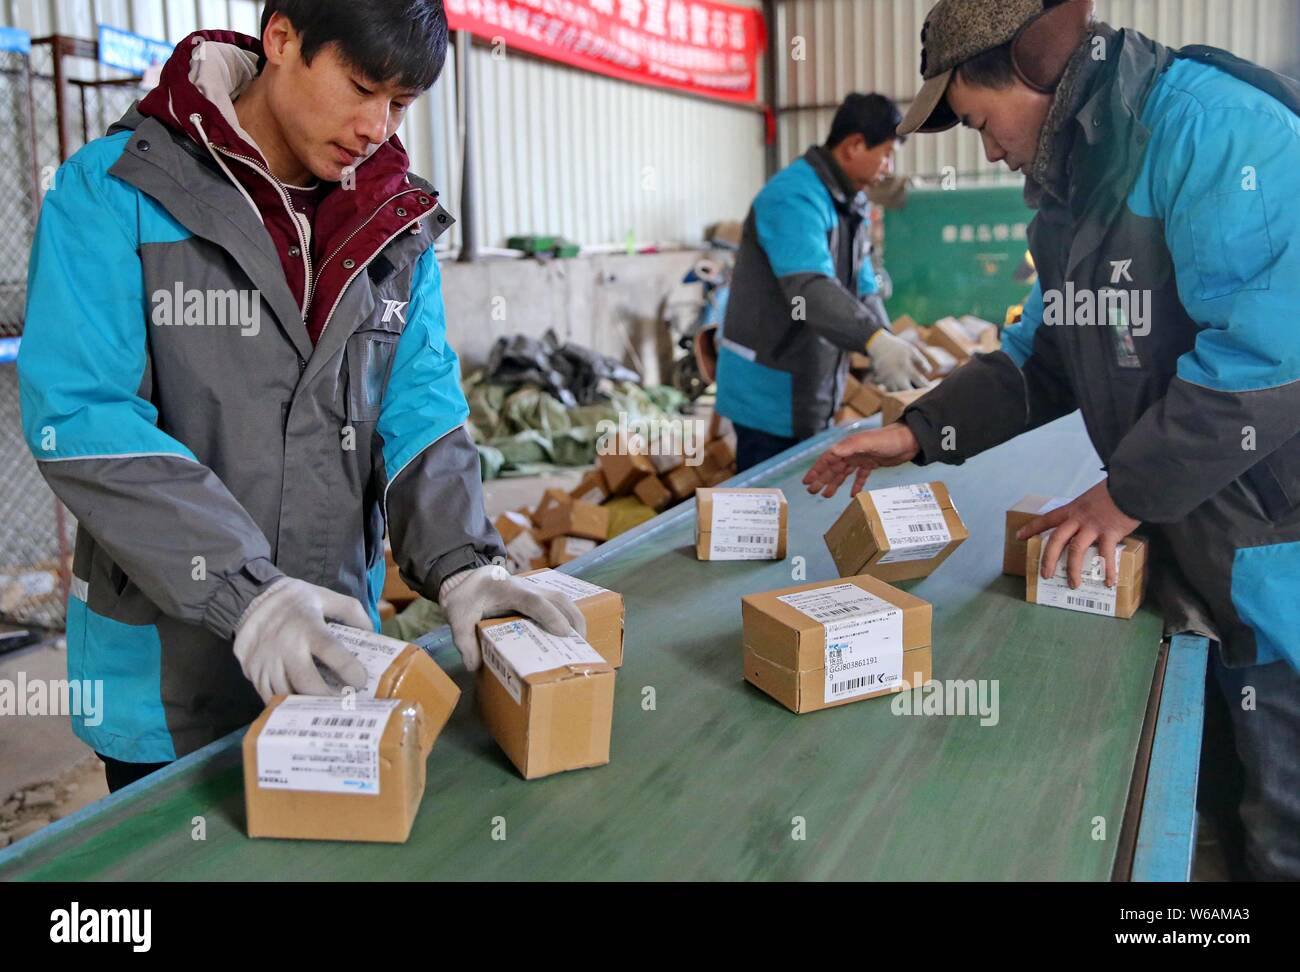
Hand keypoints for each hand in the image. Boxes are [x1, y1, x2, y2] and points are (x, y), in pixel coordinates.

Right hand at [232, 577, 370, 702]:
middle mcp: (286, 645)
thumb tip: (372, 634)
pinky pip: (268, 695)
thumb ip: (352, 612)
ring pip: (286, 694)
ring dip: (305, 705)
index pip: (331, 651)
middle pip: (307, 682)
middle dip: (327, 698)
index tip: (361, 682)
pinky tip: (299, 707)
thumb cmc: (295, 600)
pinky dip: (284, 704)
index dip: (349, 669)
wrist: (251, 598)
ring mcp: (266, 660)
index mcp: (308, 626)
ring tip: (323, 710)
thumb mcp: (326, 596)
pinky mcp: (252, 670)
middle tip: (343, 704)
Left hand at [440, 564, 586, 670]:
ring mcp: (533, 589)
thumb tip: (475, 665)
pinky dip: (568, 617)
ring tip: (581, 642)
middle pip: (557, 597)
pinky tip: (570, 635)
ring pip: (562, 598)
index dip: (550, 616)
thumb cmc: (464, 596)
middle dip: (573, 618)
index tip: (564, 634)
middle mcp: (525, 586)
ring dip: (574, 618)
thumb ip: (464, 641)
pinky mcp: (536, 596)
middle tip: (581, 644)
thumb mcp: (455, 617)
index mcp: (506, 589)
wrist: (467, 579)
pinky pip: (558, 603)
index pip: (534, 601)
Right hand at [803, 423, 920, 497]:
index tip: (807, 481)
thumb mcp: (868, 442)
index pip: (827, 459)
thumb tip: (832, 452)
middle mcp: (852, 452)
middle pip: (833, 468)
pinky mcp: (872, 464)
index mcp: (848, 447)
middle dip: (822, 479)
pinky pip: (860, 476)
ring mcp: (862, 458)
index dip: (816, 470)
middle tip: (812, 492)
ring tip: (826, 495)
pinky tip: (852, 495)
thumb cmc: (889, 439)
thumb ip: (850, 447)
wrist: (909, 440)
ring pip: (844, 473)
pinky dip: (855, 485)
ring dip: (834, 484)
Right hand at [866, 329, 931, 391]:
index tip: (929, 388)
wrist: (879, 346)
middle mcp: (897, 376)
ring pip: (897, 393)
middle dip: (914, 393)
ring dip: (903, 393)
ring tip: (908, 391)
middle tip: (919, 393)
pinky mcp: (881, 381)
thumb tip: (929, 371)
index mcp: (906, 368)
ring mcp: (888, 379)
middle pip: (908, 391)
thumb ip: (921, 361)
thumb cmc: (897, 348)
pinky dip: (893, 390)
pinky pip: (888, 390)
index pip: (919, 382)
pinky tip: (898, 387)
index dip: (926, 386)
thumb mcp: (911, 351)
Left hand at [1017, 480, 1140, 587]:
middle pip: (1057, 540)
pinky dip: (1107, 570)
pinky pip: (1106, 556)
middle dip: (1048, 559)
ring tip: (1073, 585)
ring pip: (1075, 550)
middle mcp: (1079, 519)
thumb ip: (1086, 511)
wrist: (1132, 485)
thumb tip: (1086, 522)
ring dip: (1072, 570)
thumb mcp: (1092, 497)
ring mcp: (1094, 527)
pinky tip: (1108, 582)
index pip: (1047, 519)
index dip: (1032, 528)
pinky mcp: (1110, 533)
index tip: (1019, 536)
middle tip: (1044, 574)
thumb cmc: (1114, 490)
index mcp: (1073, 509)